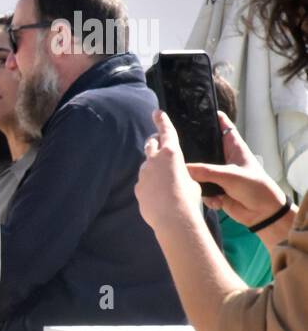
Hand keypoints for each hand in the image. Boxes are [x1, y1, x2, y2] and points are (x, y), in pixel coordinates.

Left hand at [136, 109, 202, 231]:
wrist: (173, 218)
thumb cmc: (189, 198)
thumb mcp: (192, 181)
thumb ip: (182, 172)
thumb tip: (176, 176)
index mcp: (172, 153)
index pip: (166, 131)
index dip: (162, 120)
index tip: (156, 112)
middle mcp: (154, 160)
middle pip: (151, 144)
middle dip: (154, 141)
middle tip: (157, 142)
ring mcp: (143, 174)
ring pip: (147, 166)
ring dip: (154, 168)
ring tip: (165, 180)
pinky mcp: (138, 188)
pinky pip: (145, 183)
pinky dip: (151, 185)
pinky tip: (160, 196)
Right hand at [186, 111, 288, 227]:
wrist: (262, 214)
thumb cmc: (254, 187)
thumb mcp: (229, 175)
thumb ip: (205, 171)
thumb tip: (181, 169)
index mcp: (233, 147)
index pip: (222, 126)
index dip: (209, 118)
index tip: (191, 112)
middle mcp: (224, 158)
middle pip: (204, 148)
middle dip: (192, 151)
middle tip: (175, 150)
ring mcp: (218, 174)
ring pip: (198, 170)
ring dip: (196, 178)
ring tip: (193, 183)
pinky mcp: (215, 189)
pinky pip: (200, 188)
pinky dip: (205, 195)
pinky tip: (215, 201)